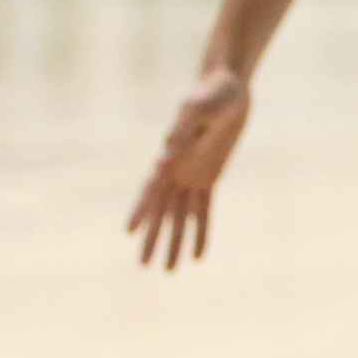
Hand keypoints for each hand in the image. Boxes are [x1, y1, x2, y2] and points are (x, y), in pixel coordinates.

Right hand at [127, 67, 251, 268]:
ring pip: (180, 216)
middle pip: (162, 211)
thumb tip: (162, 160)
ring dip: (175, 242)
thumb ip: (181, 132)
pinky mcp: (210, 176)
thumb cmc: (210, 93)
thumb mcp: (197, 109)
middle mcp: (176, 170)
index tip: (129, 232)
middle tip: (143, 266)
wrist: (229, 87)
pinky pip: (204, 209)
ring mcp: (192, 175)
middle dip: (153, 238)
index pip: (151, 190)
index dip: (141, 211)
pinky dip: (201, 230)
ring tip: (169, 270)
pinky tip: (199, 254)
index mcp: (170, 156)